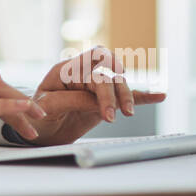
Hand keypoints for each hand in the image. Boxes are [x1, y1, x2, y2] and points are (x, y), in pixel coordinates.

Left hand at [14, 46, 165, 146]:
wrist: (37, 128)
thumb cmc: (35, 116)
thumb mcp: (44, 109)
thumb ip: (68, 101)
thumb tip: (94, 101)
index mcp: (65, 71)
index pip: (91, 68)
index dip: (104, 84)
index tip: (108, 110)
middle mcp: (81, 74)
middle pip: (108, 72)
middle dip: (116, 91)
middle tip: (118, 115)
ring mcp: (94, 86)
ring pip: (118, 82)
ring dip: (127, 95)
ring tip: (128, 114)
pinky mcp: (104, 100)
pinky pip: (125, 94)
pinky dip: (142, 95)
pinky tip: (160, 96)